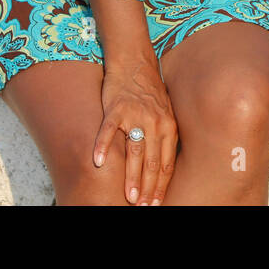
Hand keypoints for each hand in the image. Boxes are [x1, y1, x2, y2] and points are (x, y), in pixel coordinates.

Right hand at [94, 56, 176, 204]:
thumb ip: (166, 137)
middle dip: (148, 188)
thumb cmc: (150, 91)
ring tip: (129, 196)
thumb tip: (164, 166)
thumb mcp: (166, 113)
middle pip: (152, 162)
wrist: (135, 62)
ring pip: (134, 151)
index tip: (156, 203)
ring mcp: (135, 115)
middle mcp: (155, 122)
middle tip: (142, 206)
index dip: (161, 185)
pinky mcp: (116, 108)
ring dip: (132, 176)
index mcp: (168, 126)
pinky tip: (99, 162)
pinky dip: (103, 146)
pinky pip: (109, 130)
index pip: (166, 163)